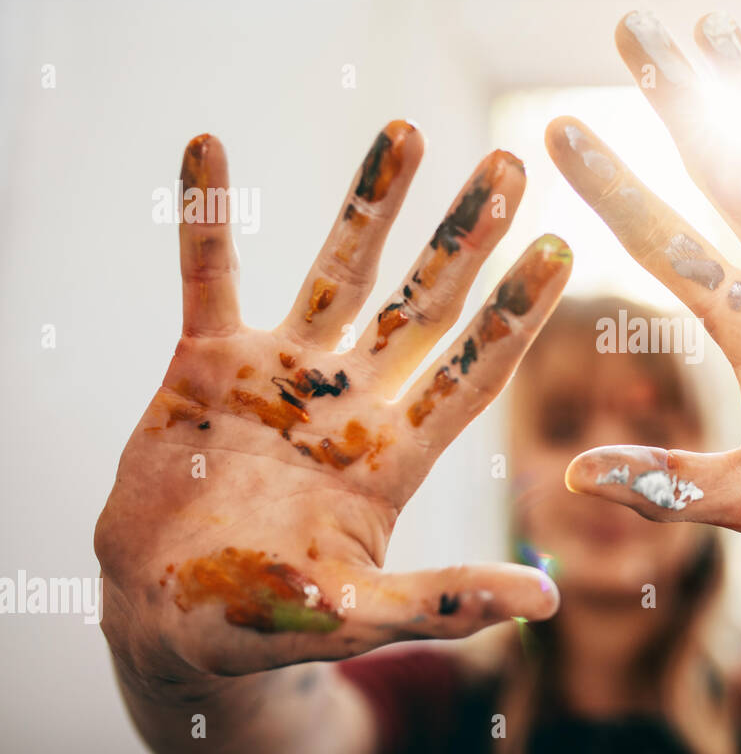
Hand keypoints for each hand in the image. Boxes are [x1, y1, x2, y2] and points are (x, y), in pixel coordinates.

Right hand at [95, 122, 568, 680]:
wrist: (166, 613)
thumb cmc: (263, 626)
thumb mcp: (356, 616)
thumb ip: (443, 603)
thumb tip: (547, 600)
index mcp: (396, 459)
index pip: (473, 373)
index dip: (516, 314)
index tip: (561, 250)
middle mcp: (352, 403)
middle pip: (424, 306)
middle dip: (465, 237)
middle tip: (509, 164)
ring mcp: (282, 376)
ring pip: (337, 272)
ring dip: (369, 202)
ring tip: (406, 128)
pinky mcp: (208, 364)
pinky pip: (206, 276)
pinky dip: (206, 218)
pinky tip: (210, 147)